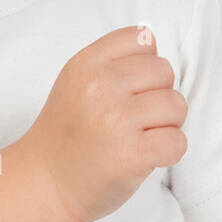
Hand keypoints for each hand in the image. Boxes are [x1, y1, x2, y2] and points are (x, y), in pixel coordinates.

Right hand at [22, 25, 187, 221]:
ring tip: (139, 136)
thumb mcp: (76, 81)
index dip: (146, 64)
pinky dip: (170, 151)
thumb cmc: (68, 134)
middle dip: (158, 95)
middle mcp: (100, 86)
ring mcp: (116, 120)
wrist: (44, 183)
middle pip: (165, 71)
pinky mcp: (131, 154)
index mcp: (87, 63)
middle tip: (135, 119)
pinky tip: (147, 155)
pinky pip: (177, 141)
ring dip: (166, 124)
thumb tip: (155, 50)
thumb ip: (112, 62)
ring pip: (176, 105)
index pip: (143, 38)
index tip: (131, 89)